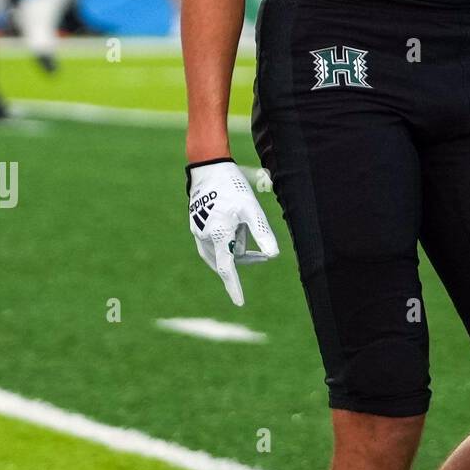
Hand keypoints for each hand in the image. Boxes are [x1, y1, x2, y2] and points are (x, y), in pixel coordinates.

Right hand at [186, 158, 278, 305]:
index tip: (239, 303)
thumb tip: (273, 255)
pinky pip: (212, 240)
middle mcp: (204, 237)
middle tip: (262, 253)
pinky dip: (226, 239)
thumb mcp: (251, 209)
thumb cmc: (233, 187)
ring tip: (245, 229)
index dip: (234, 286)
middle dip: (243, 259)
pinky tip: (234, 225)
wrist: (208, 167)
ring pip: (219, 250)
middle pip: (226, 259)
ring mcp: (197, 230)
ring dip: (235, 246)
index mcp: (218, 236)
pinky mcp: (196, 224)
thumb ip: (261, 233)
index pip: (227, 269)